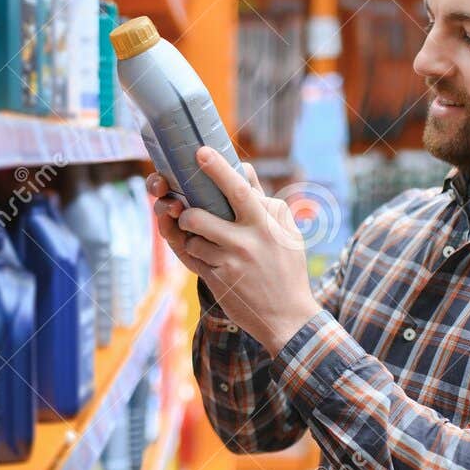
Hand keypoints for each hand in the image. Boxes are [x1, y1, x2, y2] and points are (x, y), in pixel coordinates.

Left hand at [158, 148, 320, 354]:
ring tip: (200, 234)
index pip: (239, 190)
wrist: (288, 317)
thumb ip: (263, 200)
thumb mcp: (286, 231)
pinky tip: (203, 251)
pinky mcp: (217, 280)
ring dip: (190, 232)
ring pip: (192, 236)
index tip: (201, 152)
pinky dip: (192, 249)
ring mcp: (230, 263)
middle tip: (181, 202)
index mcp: (267, 223)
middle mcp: (247, 242)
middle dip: (185, 205)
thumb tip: (245, 168)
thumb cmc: (287, 267)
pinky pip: (192, 256)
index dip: (218, 169)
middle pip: (202, 215)